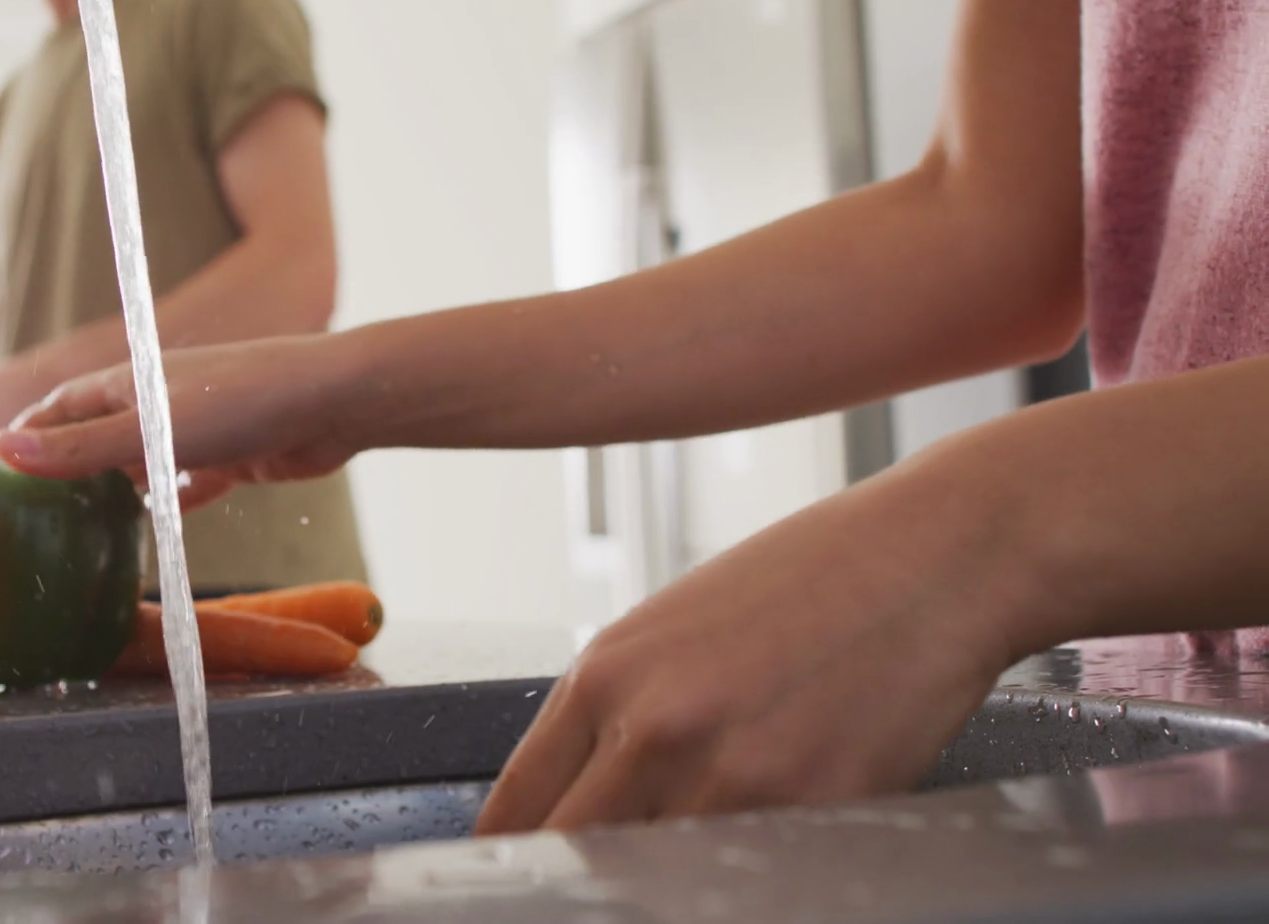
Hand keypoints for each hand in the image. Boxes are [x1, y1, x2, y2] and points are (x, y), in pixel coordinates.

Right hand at [0, 334, 357, 508]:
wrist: (331, 404)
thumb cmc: (242, 401)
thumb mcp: (151, 429)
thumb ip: (81, 447)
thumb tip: (3, 449)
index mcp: (125, 385)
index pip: (56, 409)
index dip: (24, 437)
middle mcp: (153, 404)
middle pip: (93, 438)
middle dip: (64, 470)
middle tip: (30, 516)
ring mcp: (191, 430)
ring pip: (138, 465)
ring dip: (114, 491)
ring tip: (80, 532)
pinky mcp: (227, 458)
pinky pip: (185, 485)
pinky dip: (167, 504)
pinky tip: (153, 530)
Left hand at [475, 458, 1026, 832]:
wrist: (934, 557)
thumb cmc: (808, 583)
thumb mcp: (673, 631)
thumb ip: (616, 716)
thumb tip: (575, 799)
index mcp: (605, 676)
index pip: (515, 809)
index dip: (508, 858)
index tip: (514, 876)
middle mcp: (654, 727)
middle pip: (572, 855)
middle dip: (573, 879)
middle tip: (582, 886)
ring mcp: (732, 776)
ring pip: (651, 878)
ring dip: (658, 878)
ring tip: (681, 856)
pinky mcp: (813, 810)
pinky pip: (747, 873)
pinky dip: (740, 874)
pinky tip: (755, 853)